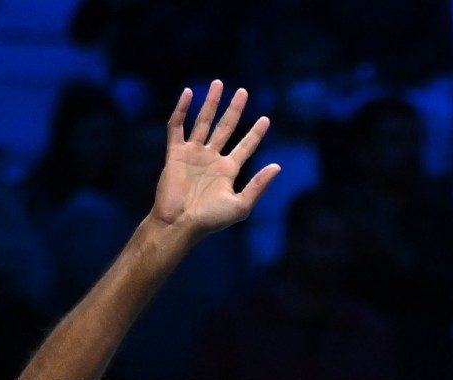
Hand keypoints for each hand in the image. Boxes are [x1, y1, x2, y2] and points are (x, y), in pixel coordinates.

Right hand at [150, 80, 279, 240]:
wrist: (179, 224)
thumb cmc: (210, 220)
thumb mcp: (241, 205)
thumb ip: (258, 185)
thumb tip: (277, 166)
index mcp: (228, 171)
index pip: (245, 146)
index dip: (256, 133)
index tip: (266, 119)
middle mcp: (211, 159)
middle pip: (225, 127)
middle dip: (234, 110)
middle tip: (243, 91)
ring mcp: (193, 154)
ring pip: (203, 122)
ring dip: (210, 103)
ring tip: (218, 83)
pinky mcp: (175, 153)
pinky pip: (177, 127)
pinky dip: (182, 110)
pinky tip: (188, 93)